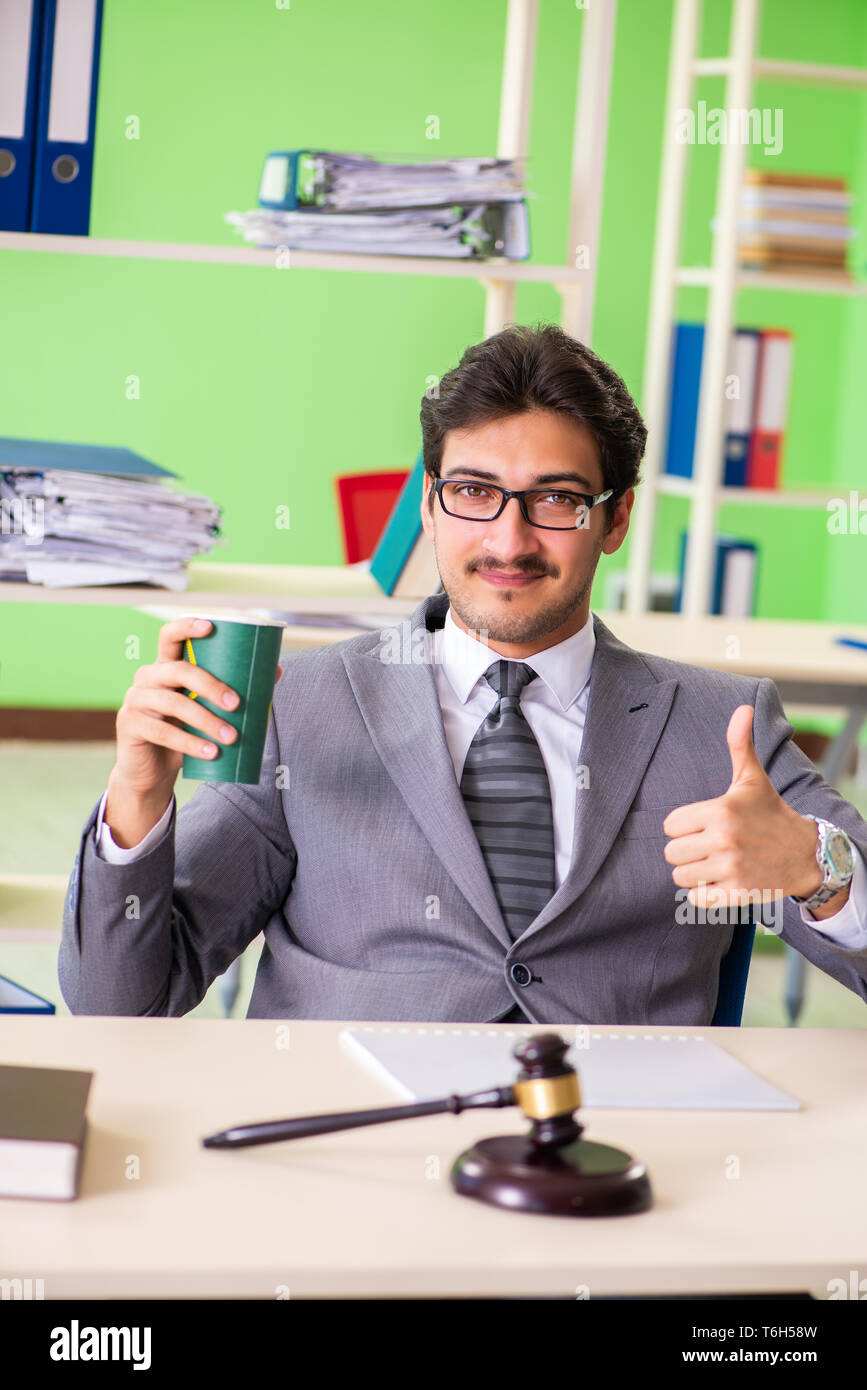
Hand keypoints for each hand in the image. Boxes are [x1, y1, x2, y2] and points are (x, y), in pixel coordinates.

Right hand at [113, 616, 282, 796]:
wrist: (152, 772)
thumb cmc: (183, 734)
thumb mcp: (206, 711)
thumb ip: (232, 691)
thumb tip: (275, 670)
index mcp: (165, 667)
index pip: (169, 636)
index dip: (186, 627)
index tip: (211, 627)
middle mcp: (147, 677)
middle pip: (179, 670)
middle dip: (211, 685)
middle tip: (237, 704)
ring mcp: (135, 700)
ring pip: (174, 703)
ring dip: (206, 720)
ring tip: (231, 737)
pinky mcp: (129, 725)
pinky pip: (162, 732)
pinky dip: (190, 743)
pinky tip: (211, 752)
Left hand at [662, 704, 821, 908]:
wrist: (805, 853)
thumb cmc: (770, 813)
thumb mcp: (752, 779)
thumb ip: (739, 745)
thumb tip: (741, 708)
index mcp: (720, 810)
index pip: (670, 825)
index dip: (683, 826)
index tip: (703, 825)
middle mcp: (724, 840)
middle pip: (671, 853)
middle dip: (687, 851)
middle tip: (709, 846)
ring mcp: (730, 869)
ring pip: (681, 877)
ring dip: (694, 873)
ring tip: (714, 863)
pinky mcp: (736, 894)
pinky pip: (695, 899)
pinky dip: (703, 894)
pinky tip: (719, 882)